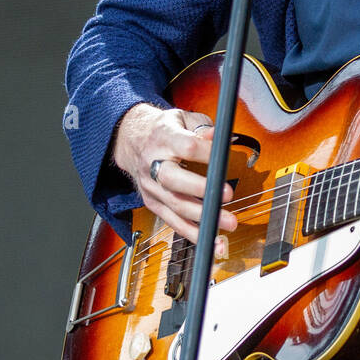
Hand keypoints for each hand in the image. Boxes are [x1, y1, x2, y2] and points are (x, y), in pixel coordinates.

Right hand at [112, 103, 238, 242]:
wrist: (132, 140)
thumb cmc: (166, 129)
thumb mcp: (183, 118)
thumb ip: (203, 127)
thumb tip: (221, 139)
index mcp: (164, 137)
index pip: (186, 146)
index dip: (207, 153)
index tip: (225, 158)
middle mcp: (153, 162)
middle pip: (173, 179)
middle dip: (201, 189)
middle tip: (227, 195)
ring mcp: (150, 186)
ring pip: (174, 204)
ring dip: (202, 217)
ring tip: (228, 222)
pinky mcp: (152, 203)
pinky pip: (172, 221)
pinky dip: (192, 233)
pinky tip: (210, 240)